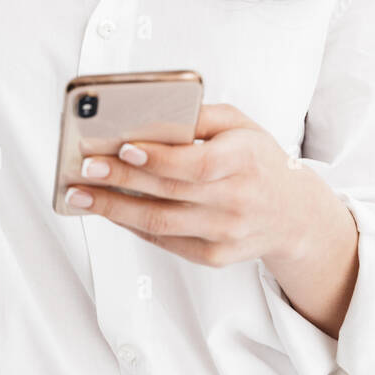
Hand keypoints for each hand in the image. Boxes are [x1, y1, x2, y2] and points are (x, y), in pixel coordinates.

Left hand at [64, 102, 331, 269]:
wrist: (294, 216)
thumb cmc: (259, 160)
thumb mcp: (240, 126)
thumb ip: (199, 117)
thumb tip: (149, 117)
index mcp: (244, 161)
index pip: (197, 163)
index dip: (158, 157)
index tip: (123, 146)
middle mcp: (236, 200)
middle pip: (169, 192)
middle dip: (120, 179)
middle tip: (84, 168)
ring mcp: (225, 233)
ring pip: (159, 223)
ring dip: (113, 209)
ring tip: (80, 196)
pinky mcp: (215, 257)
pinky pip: (165, 241)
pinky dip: (133, 225)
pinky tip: (110, 211)